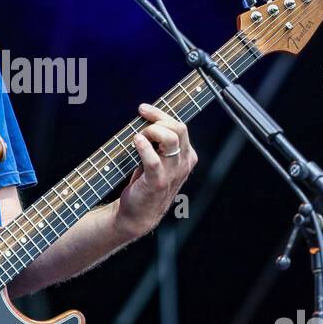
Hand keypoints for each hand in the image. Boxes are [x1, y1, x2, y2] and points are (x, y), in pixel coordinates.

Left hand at [115, 103, 198, 238]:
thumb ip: (158, 142)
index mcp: (186, 156)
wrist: (139, 214)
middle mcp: (183, 163)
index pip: (180, 126)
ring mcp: (173, 173)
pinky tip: (136, 141)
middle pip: (179, 128)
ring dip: (151, 131)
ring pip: (171, 139)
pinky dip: (144, 147)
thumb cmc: (146, 183)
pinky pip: (154, 160)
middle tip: (141, 119)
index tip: (143, 109)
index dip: (161, 114)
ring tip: (138, 136)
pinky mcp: (158, 182)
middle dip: (158, 118)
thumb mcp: (159, 160)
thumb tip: (145, 118)